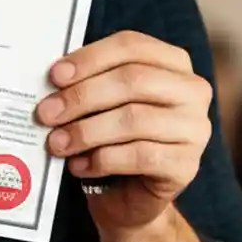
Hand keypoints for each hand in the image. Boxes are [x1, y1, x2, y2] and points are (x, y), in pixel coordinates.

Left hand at [37, 30, 212, 230]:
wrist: (129, 195)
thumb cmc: (112, 137)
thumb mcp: (101, 102)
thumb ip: (85, 83)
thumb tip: (52, 80)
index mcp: (172, 62)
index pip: (131, 46)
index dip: (90, 58)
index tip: (55, 76)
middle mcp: (192, 91)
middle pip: (133, 81)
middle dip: (82, 96)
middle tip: (46, 113)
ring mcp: (195, 129)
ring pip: (134, 119)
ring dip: (86, 131)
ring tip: (56, 142)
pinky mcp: (187, 165)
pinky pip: (140, 156)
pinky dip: (102, 160)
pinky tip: (79, 165)